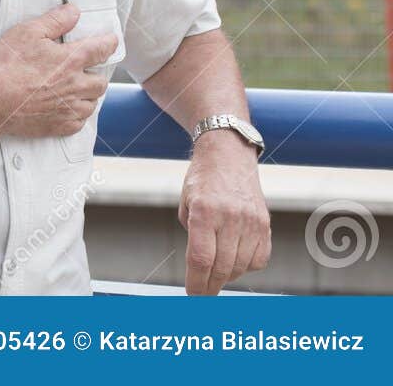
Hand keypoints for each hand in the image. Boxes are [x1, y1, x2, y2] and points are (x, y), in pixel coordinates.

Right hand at [0, 4, 115, 137]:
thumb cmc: (8, 65)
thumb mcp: (28, 32)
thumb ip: (55, 21)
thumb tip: (74, 11)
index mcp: (72, 60)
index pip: (101, 49)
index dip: (109, 43)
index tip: (111, 41)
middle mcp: (76, 85)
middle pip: (101, 82)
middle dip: (97, 75)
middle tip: (87, 71)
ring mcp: (70, 108)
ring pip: (92, 103)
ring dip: (88, 96)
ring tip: (77, 91)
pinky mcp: (60, 126)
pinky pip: (80, 122)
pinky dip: (77, 115)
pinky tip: (67, 109)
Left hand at [180, 130, 269, 294]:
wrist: (229, 156)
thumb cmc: (202, 181)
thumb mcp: (186, 203)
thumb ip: (192, 234)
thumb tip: (201, 267)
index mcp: (203, 212)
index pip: (201, 258)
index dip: (197, 282)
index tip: (193, 295)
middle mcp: (229, 217)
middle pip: (221, 266)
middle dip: (210, 285)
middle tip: (203, 295)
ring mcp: (251, 222)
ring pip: (240, 266)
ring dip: (227, 277)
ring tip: (216, 276)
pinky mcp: (265, 225)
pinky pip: (258, 259)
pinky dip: (246, 267)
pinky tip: (236, 262)